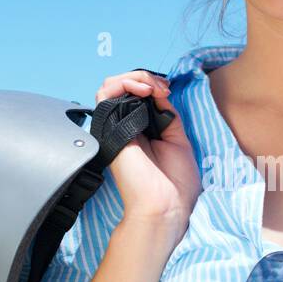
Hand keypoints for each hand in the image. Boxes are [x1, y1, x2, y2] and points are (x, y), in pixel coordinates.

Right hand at [95, 69, 201, 229]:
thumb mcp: (177, 138)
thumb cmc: (175, 183)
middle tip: (164, 89)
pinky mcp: (107, 127)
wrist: (165, 204)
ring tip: (154, 88)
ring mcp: (115, 126)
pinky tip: (145, 90)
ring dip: (136, 78)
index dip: (152, 85)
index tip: (168, 91)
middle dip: (146, 78)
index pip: (137, 95)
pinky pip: (105, 93)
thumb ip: (167, 114)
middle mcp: (124, 127)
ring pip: (112, 85)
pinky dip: (126, 82)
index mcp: (141, 131)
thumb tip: (160, 92)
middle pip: (124, 87)